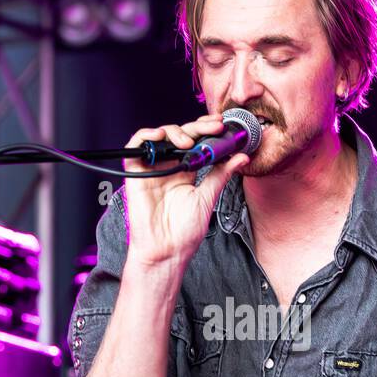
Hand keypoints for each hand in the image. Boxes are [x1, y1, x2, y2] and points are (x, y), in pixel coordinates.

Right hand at [122, 114, 249, 269]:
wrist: (167, 250)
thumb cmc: (185, 231)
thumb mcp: (208, 197)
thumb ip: (221, 174)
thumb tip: (241, 157)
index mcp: (186, 172)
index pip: (196, 143)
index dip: (207, 131)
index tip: (223, 126)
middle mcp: (169, 167)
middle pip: (181, 136)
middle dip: (198, 127)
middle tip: (213, 126)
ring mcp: (153, 169)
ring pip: (161, 137)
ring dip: (176, 131)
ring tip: (188, 142)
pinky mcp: (136, 173)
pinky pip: (136, 146)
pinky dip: (147, 136)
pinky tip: (161, 136)